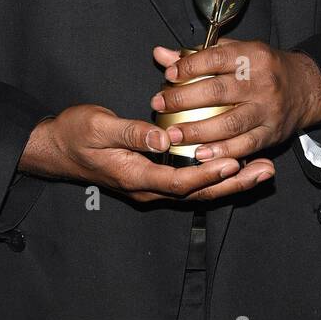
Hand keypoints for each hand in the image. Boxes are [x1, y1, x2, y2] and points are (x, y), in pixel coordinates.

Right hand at [17, 104, 274, 202]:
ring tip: (261, 170)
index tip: (233, 162)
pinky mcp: (153, 179)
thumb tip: (162, 139)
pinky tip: (234, 164)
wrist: (55, 148)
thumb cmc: (74, 133)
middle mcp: (147, 189)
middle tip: (265, 170)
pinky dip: (214, 175)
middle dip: (233, 183)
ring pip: (197, 190)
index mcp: (134, 177)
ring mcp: (151, 187)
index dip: (208, 173)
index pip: (179, 181)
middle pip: (198, 193)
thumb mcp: (99, 126)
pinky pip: (189, 182)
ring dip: (230, 181)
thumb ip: (131, 132)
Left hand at [150, 41, 320, 163]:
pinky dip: (221, 151)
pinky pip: (244, 145)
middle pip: (218, 92)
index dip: (189, 67)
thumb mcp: (236, 52)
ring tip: (173, 135)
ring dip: (198, 131)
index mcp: (251, 56)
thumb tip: (162, 54)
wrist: (307, 88)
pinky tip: (200, 153)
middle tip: (159, 105)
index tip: (169, 75)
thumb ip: (198, 55)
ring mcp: (267, 110)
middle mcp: (261, 82)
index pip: (216, 59)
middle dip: (184, 99)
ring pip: (229, 123)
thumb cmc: (263, 68)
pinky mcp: (272, 134)